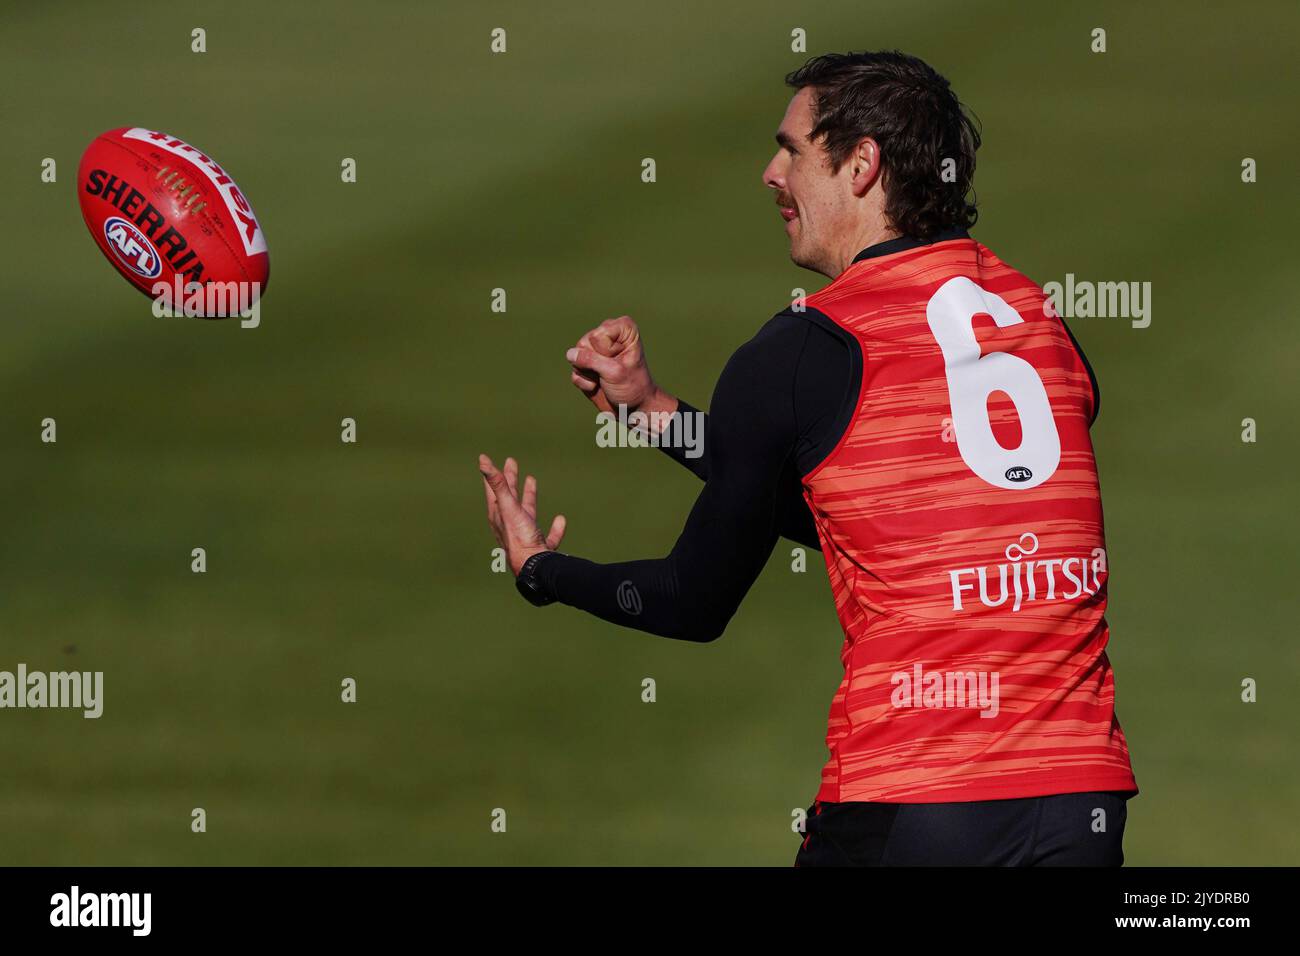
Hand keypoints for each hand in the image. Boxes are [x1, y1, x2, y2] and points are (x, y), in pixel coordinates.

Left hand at [479, 454, 566, 574]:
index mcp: (499, 515)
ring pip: (526, 512)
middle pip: (509, 497)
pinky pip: (548, 535)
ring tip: (532, 481)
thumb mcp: (507, 506)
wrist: (534, 567)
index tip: (489, 460)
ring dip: (528, 497)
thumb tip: (482, 460)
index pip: (494, 490)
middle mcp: (510, 525)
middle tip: (512, 462)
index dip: (493, 474)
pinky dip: (555, 527)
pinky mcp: (540, 548)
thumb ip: (497, 483)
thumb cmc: (519, 536)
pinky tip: (561, 520)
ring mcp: (525, 536)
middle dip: (510, 480)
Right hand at [566, 316, 676, 427]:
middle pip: (584, 343)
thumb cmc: (632, 386)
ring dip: (589, 373)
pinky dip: (585, 382)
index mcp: (623, 328)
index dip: (606, 353)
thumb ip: (590, 360)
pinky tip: (598, 385)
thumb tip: (569, 353)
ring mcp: (596, 349)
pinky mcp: (586, 364)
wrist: (633, 409)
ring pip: (575, 356)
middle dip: (595, 362)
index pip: (598, 335)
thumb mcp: (614, 372)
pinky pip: (575, 370)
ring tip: (605, 379)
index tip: (620, 362)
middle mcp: (609, 334)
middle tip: (611, 371)